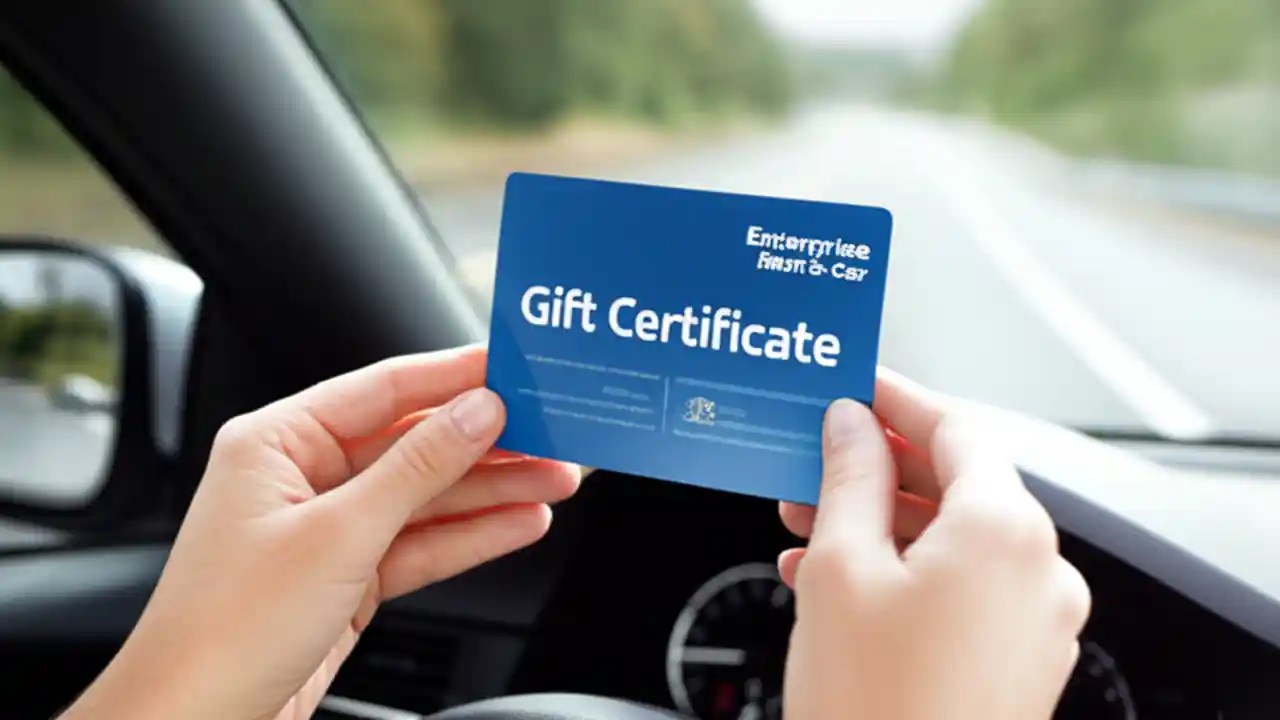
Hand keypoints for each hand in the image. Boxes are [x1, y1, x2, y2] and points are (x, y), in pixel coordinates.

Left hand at [62, 346, 579, 719]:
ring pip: (427, 497)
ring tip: (555, 479)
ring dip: (493, 490)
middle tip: (554, 432)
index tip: (513, 366)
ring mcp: (328, 530)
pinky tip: (519, 523)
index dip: (455, 375)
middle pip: (414, 444)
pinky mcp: (348, 578)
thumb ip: (418, 468)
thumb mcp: (339, 534)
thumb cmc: (227, 630)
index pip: (384, 389)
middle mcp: (302, 478)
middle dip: (489, 442)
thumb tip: (477, 412)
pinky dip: (472, 536)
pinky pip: (422, 544)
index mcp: (278, 442)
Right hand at [780, 370, 1090, 719]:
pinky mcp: (1019, 662)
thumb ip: (848, 476)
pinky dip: (904, 571)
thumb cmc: (876, 708)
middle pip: (956, 483)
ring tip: (808, 522)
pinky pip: (962, 589)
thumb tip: (850, 424)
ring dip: (881, 522)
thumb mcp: (840, 568)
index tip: (853, 385)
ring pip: (954, 539)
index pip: (955, 428)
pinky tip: (838, 579)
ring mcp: (1036, 622)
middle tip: (814, 458)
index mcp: (1006, 531)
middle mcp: (1040, 571)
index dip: (895, 400)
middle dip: (876, 468)